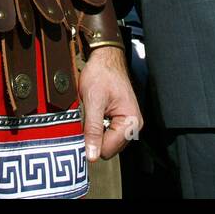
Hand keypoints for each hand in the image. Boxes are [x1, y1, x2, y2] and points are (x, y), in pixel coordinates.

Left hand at [78, 45, 142, 162]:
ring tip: (92, 113)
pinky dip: (97, 127)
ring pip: (106, 142)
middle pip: (108, 148)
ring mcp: (128, 124)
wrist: (105, 57)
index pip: (108, 149)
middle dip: (94, 137)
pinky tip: (95, 113)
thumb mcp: (93, 101)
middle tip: (87, 117)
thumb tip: (91, 155)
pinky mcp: (121, 121)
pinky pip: (107, 133)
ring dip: (95, 132)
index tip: (80, 129)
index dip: (91, 142)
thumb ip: (92, 129)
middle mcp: (133, 125)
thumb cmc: (101, 74)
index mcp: (131, 122)